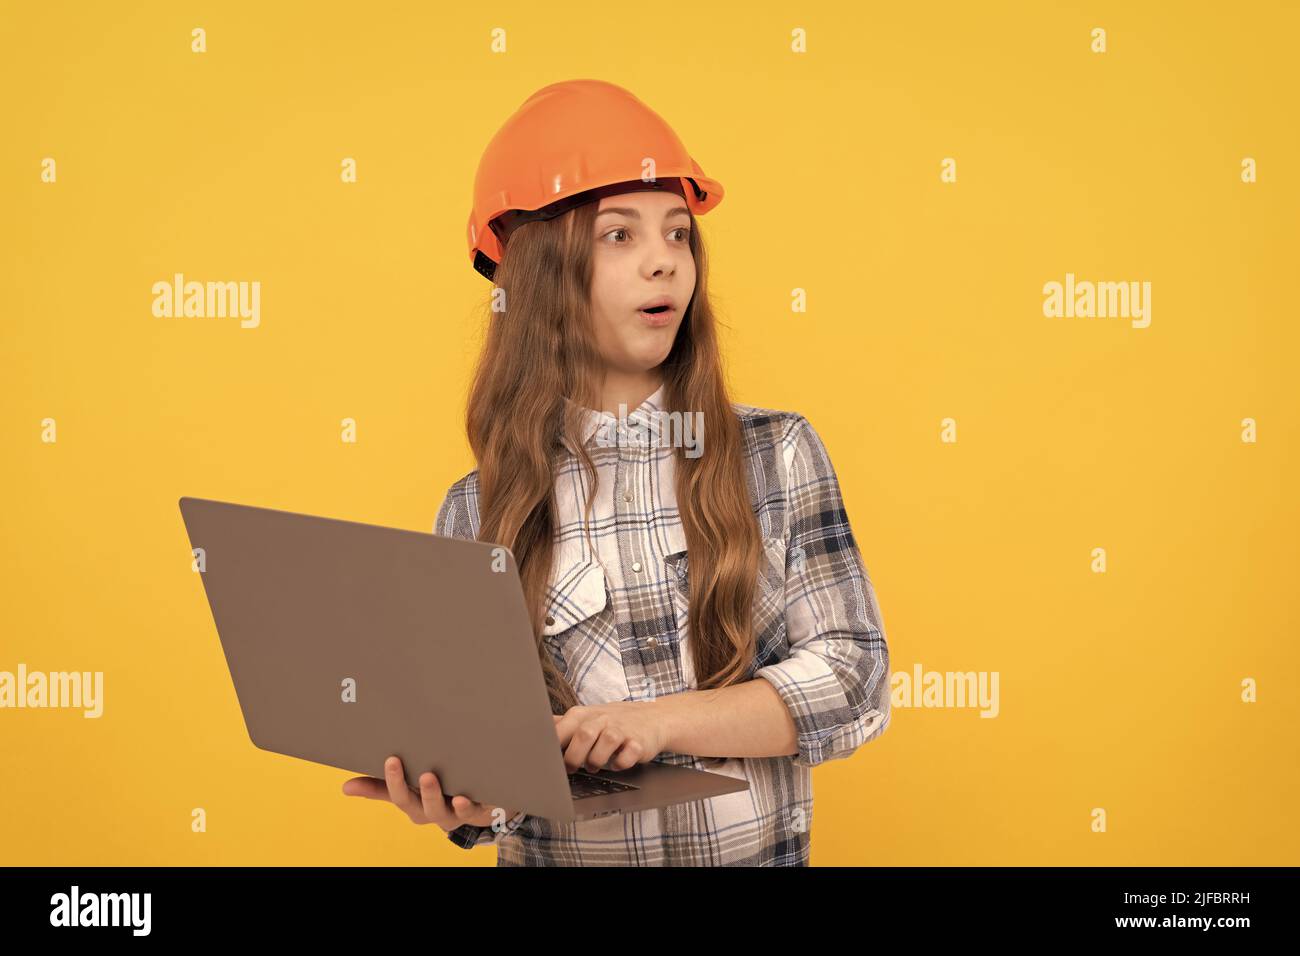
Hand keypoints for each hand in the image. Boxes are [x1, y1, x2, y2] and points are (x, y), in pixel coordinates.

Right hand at [342, 755, 519, 833]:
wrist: (483, 805)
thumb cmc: (440, 793)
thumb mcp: (410, 789)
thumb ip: (381, 788)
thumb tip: (346, 788)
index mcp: (414, 805)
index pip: (398, 796)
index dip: (391, 780)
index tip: (389, 758)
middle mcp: (432, 813)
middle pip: (417, 805)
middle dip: (407, 786)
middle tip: (400, 763)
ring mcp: (454, 815)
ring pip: (442, 812)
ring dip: (434, 795)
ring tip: (430, 777)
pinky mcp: (476, 812)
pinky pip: (470, 813)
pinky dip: (465, 806)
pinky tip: (462, 796)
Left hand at [553, 700, 669, 772]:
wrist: (653, 718)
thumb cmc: (613, 721)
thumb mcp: (586, 717)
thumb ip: (562, 725)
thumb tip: (534, 732)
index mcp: (584, 715)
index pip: (562, 728)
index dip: (553, 747)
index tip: (548, 762)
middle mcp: (603, 719)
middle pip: (582, 736)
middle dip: (574, 757)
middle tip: (572, 768)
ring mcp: (622, 730)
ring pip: (605, 744)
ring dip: (596, 761)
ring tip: (595, 765)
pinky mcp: (639, 742)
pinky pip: (627, 756)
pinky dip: (620, 764)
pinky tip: (617, 762)